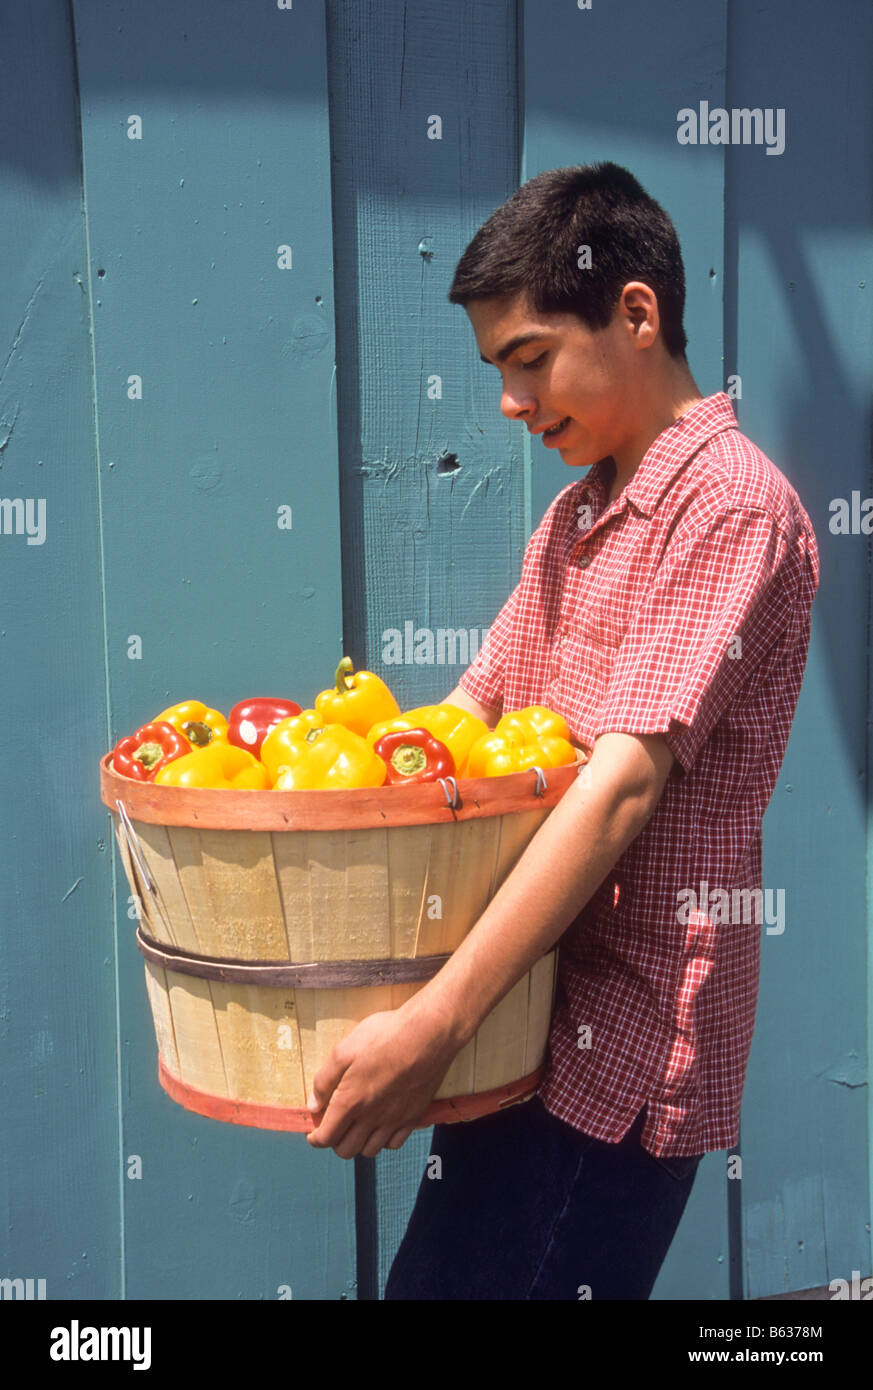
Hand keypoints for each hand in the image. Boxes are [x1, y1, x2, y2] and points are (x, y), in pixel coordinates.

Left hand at [305, 996, 460, 1158]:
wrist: (428, 1034)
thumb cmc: (384, 1036)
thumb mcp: (344, 1049)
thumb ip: (325, 1080)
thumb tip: (313, 1105)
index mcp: (351, 1102)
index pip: (327, 1137)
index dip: (316, 1139)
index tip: (313, 1134)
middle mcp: (372, 1117)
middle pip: (347, 1150)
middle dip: (334, 1142)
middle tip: (334, 1127)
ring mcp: (395, 1119)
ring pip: (370, 1151)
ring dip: (358, 1143)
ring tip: (356, 1127)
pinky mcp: (414, 1116)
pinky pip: (394, 1144)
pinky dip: (383, 1141)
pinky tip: (381, 1126)